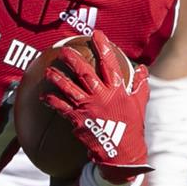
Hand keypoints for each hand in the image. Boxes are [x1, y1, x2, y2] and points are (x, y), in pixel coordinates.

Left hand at [42, 34, 150, 174]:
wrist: (121, 151)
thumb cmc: (131, 126)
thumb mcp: (139, 103)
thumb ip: (140, 84)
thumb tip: (142, 68)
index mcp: (117, 90)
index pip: (110, 63)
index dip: (103, 47)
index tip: (96, 34)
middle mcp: (101, 96)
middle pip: (85, 73)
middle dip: (73, 60)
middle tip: (64, 50)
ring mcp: (88, 107)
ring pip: (69, 89)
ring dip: (58, 79)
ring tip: (48, 71)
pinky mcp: (78, 119)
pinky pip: (62, 108)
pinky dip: (52, 101)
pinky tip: (44, 96)